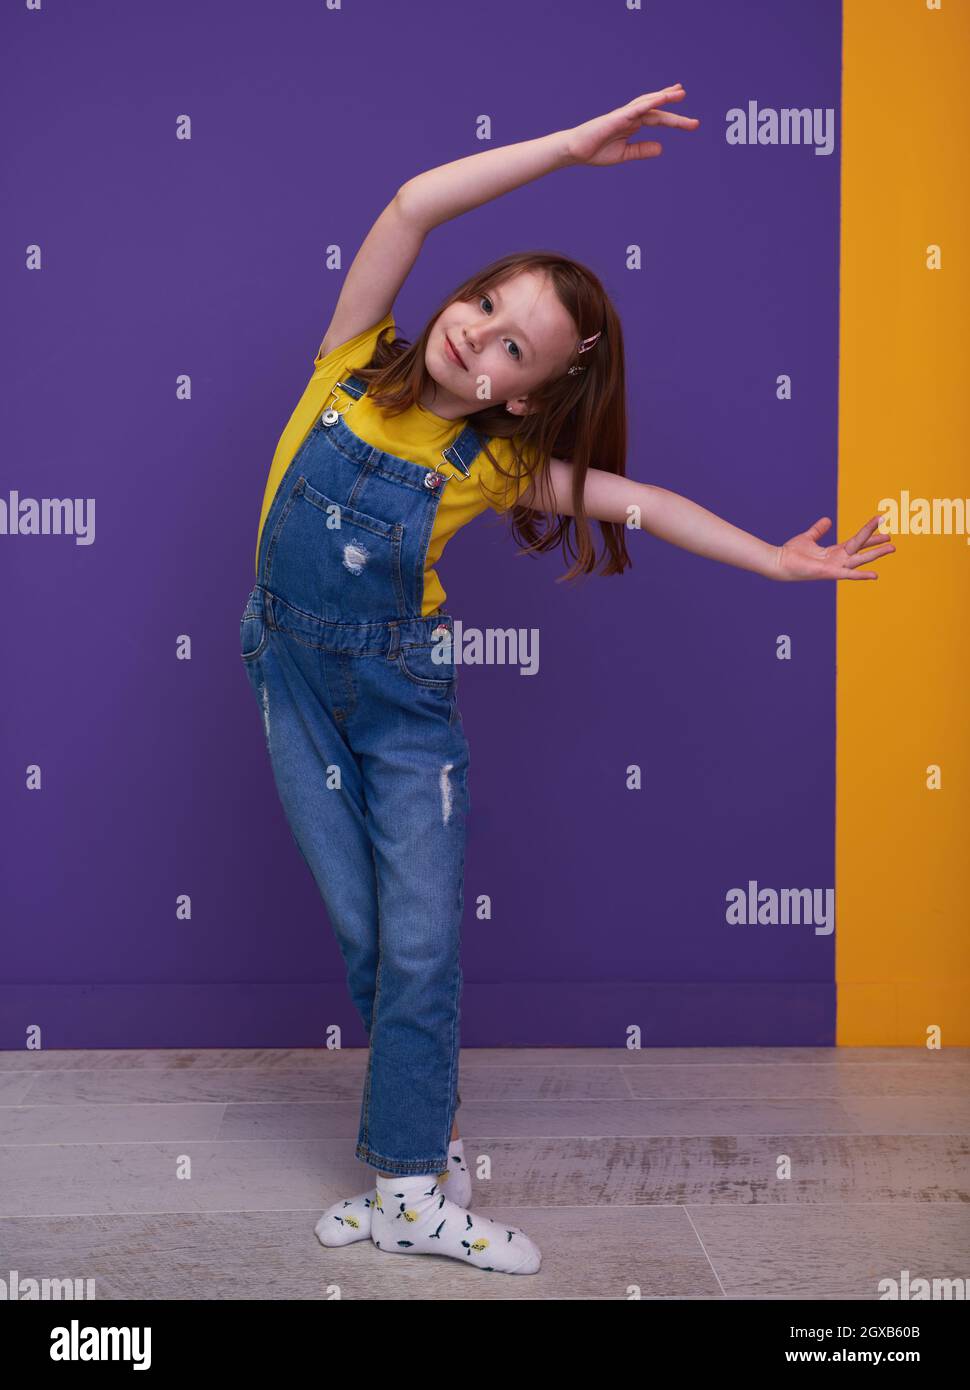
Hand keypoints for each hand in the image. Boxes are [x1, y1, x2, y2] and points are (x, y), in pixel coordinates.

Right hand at [564, 85, 699, 165]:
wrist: (575, 152)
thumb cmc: (595, 151)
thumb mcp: (625, 154)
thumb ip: (642, 150)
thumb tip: (662, 148)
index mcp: (632, 125)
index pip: (657, 119)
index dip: (672, 118)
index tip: (688, 120)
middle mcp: (630, 117)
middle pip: (656, 110)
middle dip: (674, 110)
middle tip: (692, 114)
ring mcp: (624, 115)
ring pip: (648, 103)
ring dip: (665, 98)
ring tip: (680, 93)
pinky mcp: (617, 117)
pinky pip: (637, 107)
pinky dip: (650, 102)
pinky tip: (662, 98)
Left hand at [772, 514, 895, 581]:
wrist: (779, 562)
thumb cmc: (792, 553)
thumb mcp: (809, 537)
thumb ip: (818, 530)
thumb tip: (827, 520)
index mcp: (834, 552)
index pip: (857, 542)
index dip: (869, 533)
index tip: (882, 523)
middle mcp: (838, 560)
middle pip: (862, 550)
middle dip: (877, 545)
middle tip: (893, 541)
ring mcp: (835, 567)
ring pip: (860, 559)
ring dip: (876, 554)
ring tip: (892, 548)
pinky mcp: (830, 573)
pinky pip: (849, 574)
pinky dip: (861, 575)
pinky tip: (875, 575)